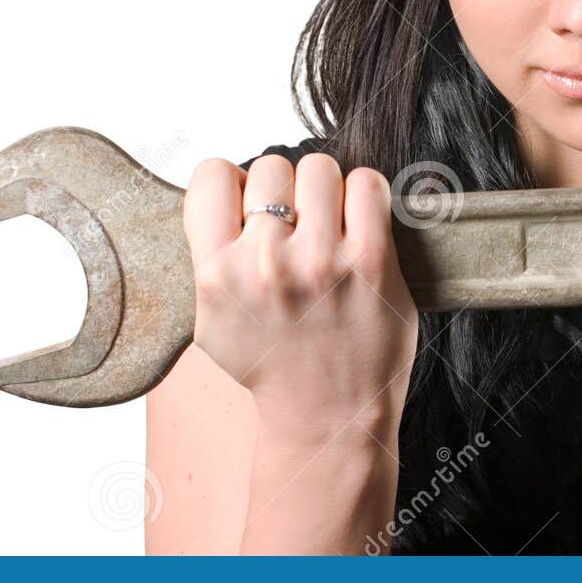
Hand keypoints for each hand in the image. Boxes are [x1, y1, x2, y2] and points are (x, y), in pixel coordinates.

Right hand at [183, 152, 418, 447]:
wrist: (327, 415)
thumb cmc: (272, 363)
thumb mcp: (212, 318)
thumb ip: (209, 257)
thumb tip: (220, 192)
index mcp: (217, 274)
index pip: (211, 175)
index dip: (231, 184)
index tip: (246, 206)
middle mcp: (266, 264)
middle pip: (270, 167)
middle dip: (282, 191)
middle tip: (294, 226)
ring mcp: (322, 261)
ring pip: (318, 168)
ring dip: (324, 191)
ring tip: (328, 225)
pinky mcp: (372, 261)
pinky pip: (368, 184)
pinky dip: (363, 195)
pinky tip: (358, 223)